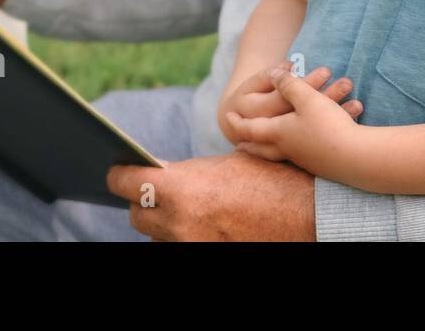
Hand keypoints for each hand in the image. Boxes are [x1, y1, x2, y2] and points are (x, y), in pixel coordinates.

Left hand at [107, 150, 316, 240]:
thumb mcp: (225, 164)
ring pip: (158, 237)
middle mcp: (179, 223)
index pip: (126, 183)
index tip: (116, 172)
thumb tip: (160, 172)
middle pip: (137, 215)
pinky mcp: (203, 259)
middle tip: (157, 192)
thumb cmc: (271, 182)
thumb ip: (188, 171)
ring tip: (187, 211)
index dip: (119, 175)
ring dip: (166, 224)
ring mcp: (190, 247)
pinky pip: (179, 249)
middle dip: (144, 202)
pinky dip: (183, 239)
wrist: (308, 216)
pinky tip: (199, 227)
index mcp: (181, 188)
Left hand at [225, 66, 365, 175]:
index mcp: (279, 133)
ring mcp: (304, 159)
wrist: (358, 159)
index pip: (251, 129)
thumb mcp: (307, 98)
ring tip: (263, 148)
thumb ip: (289, 85)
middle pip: (261, 149)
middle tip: (238, 144)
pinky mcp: (321, 165)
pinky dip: (290, 153)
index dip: (238, 123)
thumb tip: (275, 75)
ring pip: (279, 155)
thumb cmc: (329, 126)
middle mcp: (288, 149)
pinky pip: (299, 158)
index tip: (229, 119)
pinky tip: (296, 151)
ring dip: (267, 151)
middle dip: (249, 145)